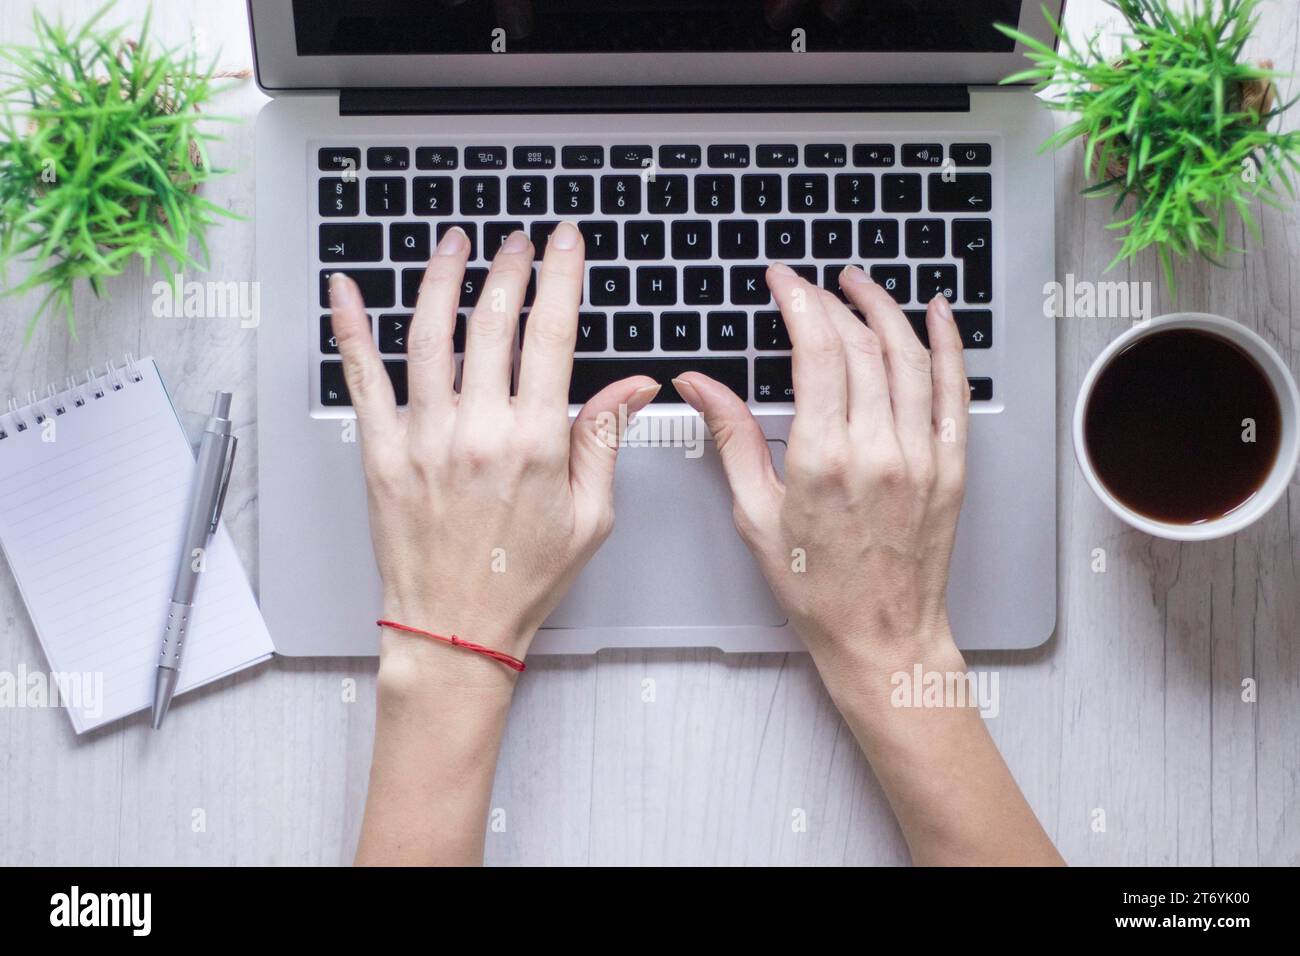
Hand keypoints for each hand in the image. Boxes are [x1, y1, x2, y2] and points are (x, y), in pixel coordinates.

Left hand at [329, 223, 657, 682]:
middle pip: (493, 323)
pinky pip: (363, 379)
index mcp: (535, 443)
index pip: (552, 336)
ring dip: (444, 278)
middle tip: (517, 243)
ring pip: (431, 336)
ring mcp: (425, 439)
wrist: (454, 631)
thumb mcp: (590, 516)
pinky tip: (347, 290)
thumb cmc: (524, 580)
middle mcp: (479, 432)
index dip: (562, 277)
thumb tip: (634, 384)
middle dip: (509, 268)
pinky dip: (352, 329)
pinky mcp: (382, 453)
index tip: (565, 243)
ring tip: (455, 244)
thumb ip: (605, 438)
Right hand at [675, 265, 969, 686]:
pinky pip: (956, 391)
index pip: (817, 351)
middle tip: (811, 285)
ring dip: (885, 308)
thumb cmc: (816, 589)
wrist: (882, 637)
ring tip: (860, 284)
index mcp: (824, 459)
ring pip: (909, 357)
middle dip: (833, 300)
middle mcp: (878, 450)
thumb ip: (732, 438)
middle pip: (861, 345)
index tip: (783, 281)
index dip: (799, 302)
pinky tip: (938, 314)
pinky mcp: (951, 467)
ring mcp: (922, 457)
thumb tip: (698, 385)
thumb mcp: (757, 514)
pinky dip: (948, 345)